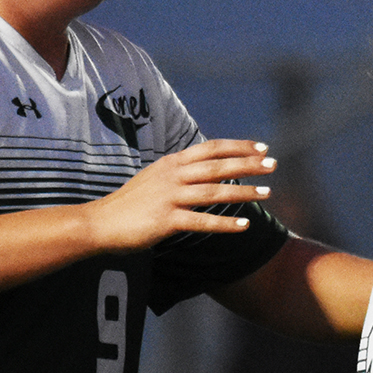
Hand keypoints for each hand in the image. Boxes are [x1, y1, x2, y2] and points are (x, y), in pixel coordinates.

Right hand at [85, 139, 275, 251]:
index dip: (238, 147)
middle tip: (273, 165)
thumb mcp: (156, 177)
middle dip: (248, 164)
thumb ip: (181, 171)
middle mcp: (172, 176)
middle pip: (217, 166)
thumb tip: (209, 168)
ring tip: (267, 192)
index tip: (262, 148)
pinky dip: (224, 223)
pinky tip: (244, 225)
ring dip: (243, 192)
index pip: (211, 149)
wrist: (99, 222)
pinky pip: (201, 221)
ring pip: (214, 192)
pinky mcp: (165, 220)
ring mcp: (169, 197)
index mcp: (171, 163)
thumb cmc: (131, 202)